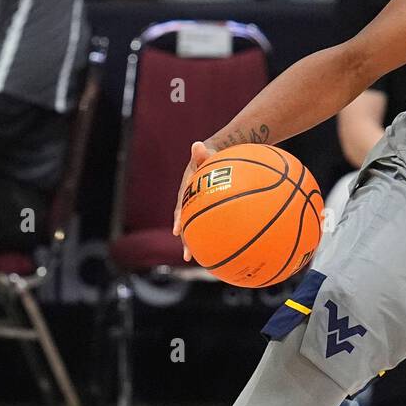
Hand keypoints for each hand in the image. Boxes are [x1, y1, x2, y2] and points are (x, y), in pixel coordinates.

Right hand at [172, 140, 214, 260]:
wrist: (220, 158)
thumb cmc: (215, 155)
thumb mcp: (207, 153)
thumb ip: (202, 153)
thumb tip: (197, 145)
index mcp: (187, 191)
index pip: (181, 206)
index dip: (179, 219)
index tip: (177, 230)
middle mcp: (192, 203)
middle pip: (188, 223)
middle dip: (187, 240)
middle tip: (189, 256)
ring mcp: (202, 209)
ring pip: (200, 228)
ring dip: (201, 243)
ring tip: (205, 261)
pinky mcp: (213, 212)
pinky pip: (215, 225)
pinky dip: (219, 237)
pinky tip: (228, 250)